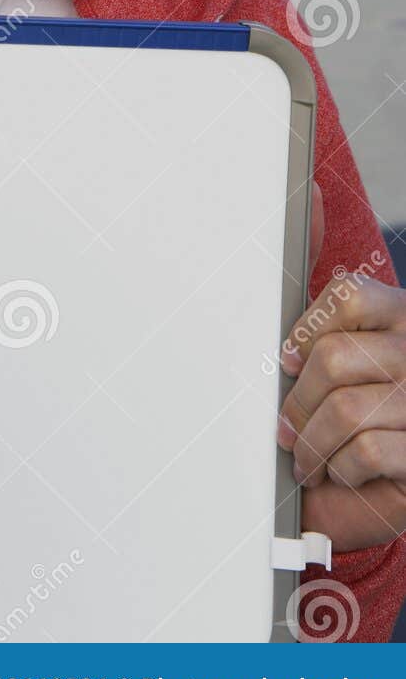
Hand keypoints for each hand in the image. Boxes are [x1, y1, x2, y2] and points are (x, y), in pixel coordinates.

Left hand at [278, 185, 405, 549]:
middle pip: (333, 360)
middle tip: (287, 427)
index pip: (347, 297)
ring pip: (344, 411)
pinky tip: (341, 473)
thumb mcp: (343, 341)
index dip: (304, 332)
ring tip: (307, 458)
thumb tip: (310, 190)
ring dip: (312, 444)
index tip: (284, 361)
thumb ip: (324, 286)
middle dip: (298, 402)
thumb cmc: (359, 406)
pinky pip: (366, 452)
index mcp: (402, 314)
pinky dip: (340, 470)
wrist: (385, 488)